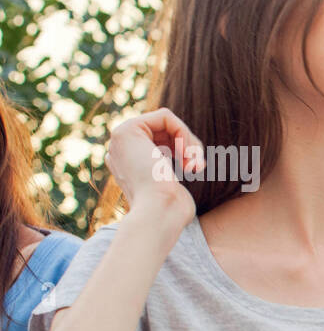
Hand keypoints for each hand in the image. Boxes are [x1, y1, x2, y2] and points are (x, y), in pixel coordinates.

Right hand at [105, 107, 201, 222]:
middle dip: (188, 144)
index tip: (196, 168)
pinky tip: (187, 155)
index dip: (183, 150)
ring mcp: (119, 139)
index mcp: (127, 162)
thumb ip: (169, 174)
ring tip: (194, 163)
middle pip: (164, 129)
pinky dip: (184, 134)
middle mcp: (119, 149)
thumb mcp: (172, 188)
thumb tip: (172, 171)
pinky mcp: (127, 130)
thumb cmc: (171, 209)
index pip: (161, 140)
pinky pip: (166, 116)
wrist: (158, 214)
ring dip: (189, 141)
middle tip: (197, 166)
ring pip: (167, 122)